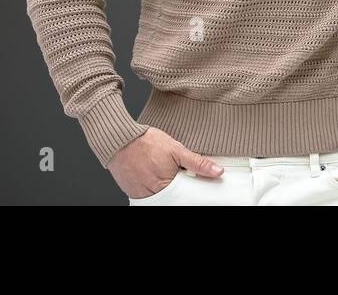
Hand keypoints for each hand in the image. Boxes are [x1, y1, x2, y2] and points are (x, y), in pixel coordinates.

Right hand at [108, 126, 223, 198]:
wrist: (120, 140)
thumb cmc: (146, 142)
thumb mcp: (177, 149)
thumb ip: (198, 162)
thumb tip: (217, 171)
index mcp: (167, 184)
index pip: (187, 195)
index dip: (193, 188)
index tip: (195, 181)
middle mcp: (153, 193)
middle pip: (173, 197)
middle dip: (179, 187)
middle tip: (176, 174)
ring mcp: (142, 194)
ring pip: (161, 197)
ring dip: (166, 188)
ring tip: (163, 173)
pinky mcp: (132, 193)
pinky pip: (147, 196)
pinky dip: (153, 188)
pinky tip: (153, 176)